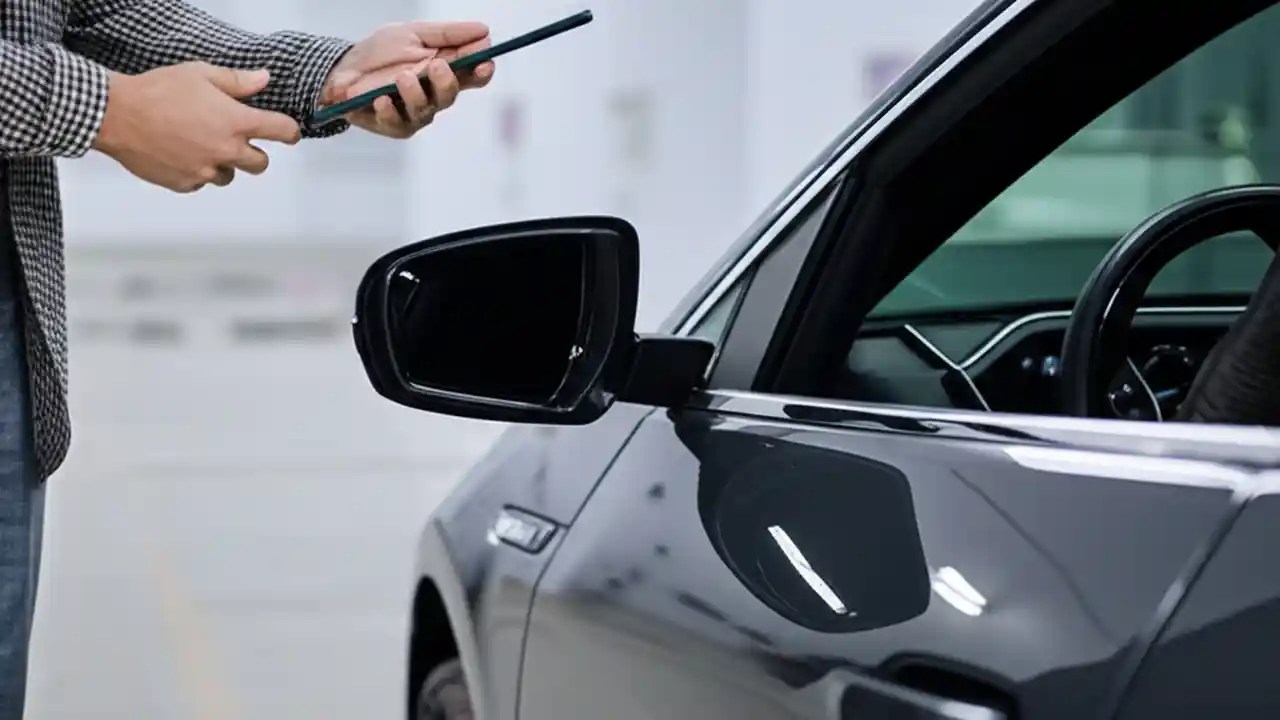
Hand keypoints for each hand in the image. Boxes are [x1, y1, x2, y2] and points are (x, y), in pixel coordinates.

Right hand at [94, 62, 300, 192]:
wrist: (117, 115)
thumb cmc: (158, 90)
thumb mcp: (200, 74)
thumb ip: (237, 81)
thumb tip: (263, 79)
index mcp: (237, 122)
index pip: (282, 131)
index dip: (290, 131)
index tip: (289, 133)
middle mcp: (227, 151)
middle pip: (261, 164)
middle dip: (254, 153)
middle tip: (237, 140)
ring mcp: (206, 170)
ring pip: (229, 176)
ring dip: (223, 164)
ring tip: (200, 145)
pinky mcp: (185, 183)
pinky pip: (200, 183)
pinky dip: (196, 172)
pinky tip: (180, 154)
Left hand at [320, 21, 496, 138]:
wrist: (342, 69)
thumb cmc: (381, 53)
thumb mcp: (413, 33)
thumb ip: (447, 34)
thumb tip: (484, 31)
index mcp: (444, 72)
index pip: (472, 76)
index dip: (482, 71)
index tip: (485, 62)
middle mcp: (434, 96)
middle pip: (451, 94)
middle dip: (447, 82)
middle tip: (438, 66)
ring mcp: (415, 113)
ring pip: (426, 109)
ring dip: (415, 93)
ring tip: (402, 77)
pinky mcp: (394, 126)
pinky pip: (397, 122)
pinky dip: (389, 110)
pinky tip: (382, 99)